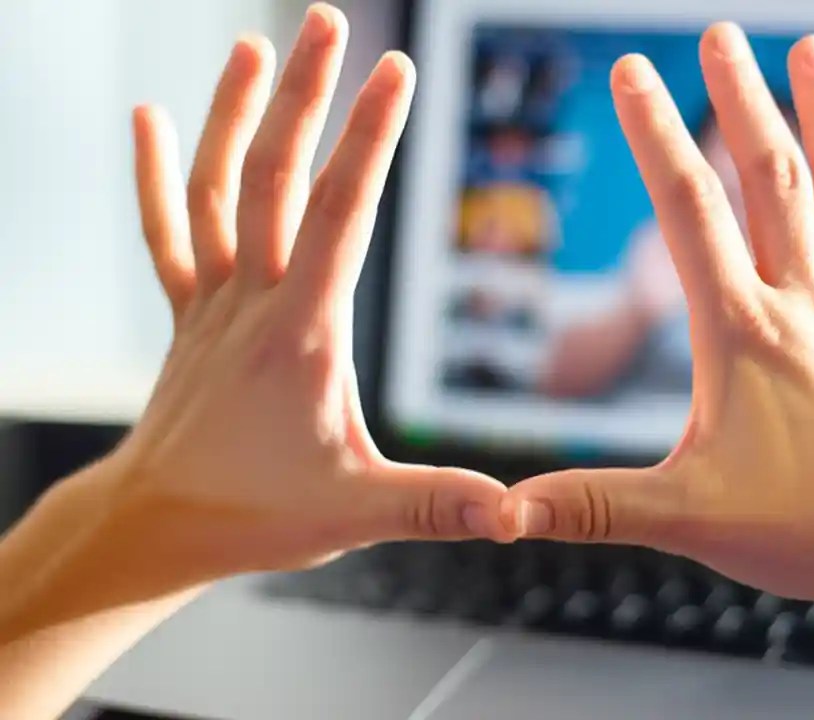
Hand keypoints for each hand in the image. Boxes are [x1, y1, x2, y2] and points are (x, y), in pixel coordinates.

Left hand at [113, 5, 507, 586]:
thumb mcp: (357, 512)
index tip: (396, 70)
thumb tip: (512, 512)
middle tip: (329, 22)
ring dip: (233, 113)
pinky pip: (168, 231)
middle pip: (273, 177)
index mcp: (301, 334)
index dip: (370, 138)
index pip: (339, 214)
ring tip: (254, 47)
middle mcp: (251, 301)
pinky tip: (150, 116)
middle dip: (305, 94)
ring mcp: (213, 303)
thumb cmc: (255, 516)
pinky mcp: (190, 314)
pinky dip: (156, 172)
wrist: (156, 524)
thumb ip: (436, 503)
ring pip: (215, 190)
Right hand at [506, 21, 813, 611]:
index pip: (690, 212)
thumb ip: (591, 505)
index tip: (629, 70)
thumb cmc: (813, 533)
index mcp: (744, 335)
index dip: (654, 136)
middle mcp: (806, 307)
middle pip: (773, 179)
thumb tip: (503, 511)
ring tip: (811, 51)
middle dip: (741, 99)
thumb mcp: (687, 518)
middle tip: (721, 33)